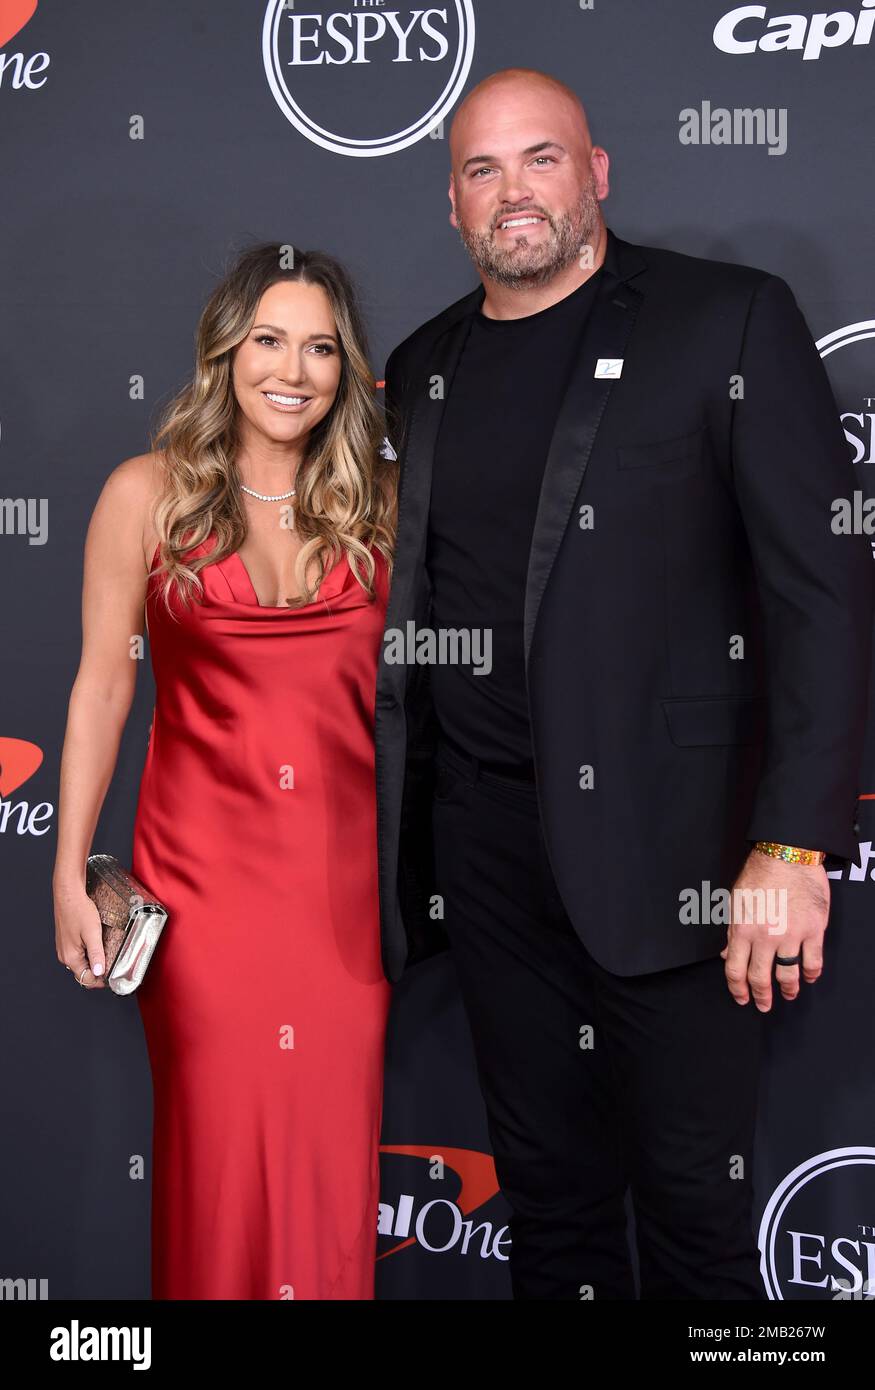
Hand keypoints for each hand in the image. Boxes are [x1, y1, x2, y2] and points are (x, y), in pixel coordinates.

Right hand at [54, 879, 106, 989]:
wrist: (68, 893)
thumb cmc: (79, 910)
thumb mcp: (92, 933)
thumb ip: (96, 954)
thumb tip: (99, 972)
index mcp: (70, 957)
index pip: (86, 979)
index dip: (101, 980)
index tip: (113, 977)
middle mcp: (64, 955)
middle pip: (82, 973)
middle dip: (97, 973)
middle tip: (113, 967)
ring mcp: (64, 948)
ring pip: (80, 964)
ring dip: (93, 963)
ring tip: (107, 956)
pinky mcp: (66, 941)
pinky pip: (78, 954)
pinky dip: (87, 955)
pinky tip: (97, 946)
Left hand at [720, 849, 829, 1010]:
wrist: (787, 855)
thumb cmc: (759, 874)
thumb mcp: (736, 902)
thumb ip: (732, 931)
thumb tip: (725, 954)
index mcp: (742, 930)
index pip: (735, 969)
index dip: (737, 989)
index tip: (741, 998)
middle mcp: (765, 937)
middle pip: (760, 977)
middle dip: (761, 996)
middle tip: (763, 1005)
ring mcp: (790, 935)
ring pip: (788, 975)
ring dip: (788, 989)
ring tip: (788, 995)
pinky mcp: (813, 930)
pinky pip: (813, 961)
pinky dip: (810, 974)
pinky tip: (808, 977)